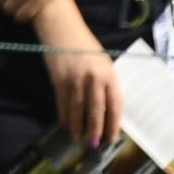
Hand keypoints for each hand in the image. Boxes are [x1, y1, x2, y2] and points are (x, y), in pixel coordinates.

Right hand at [42, 35, 123, 149]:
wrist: (62, 30)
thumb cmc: (85, 46)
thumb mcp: (102, 63)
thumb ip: (105, 83)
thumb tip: (105, 107)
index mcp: (109, 74)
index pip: (114, 104)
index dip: (113, 123)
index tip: (111, 137)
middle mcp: (94, 79)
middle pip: (96, 110)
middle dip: (95, 129)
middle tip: (94, 143)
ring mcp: (75, 80)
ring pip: (78, 109)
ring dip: (78, 125)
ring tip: (78, 138)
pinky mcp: (59, 80)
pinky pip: (63, 102)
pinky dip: (64, 115)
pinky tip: (66, 124)